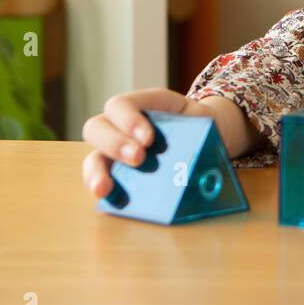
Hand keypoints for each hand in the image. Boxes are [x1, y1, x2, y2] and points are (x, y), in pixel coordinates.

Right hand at [80, 89, 249, 199]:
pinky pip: (100, 179)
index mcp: (142, 104)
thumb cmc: (200, 123)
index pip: (121, 105)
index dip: (128, 120)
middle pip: (97, 127)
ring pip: (93, 156)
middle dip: (114, 144)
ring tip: (106, 188)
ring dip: (96, 172)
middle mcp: (120, 125)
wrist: (210, 131)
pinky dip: (101, 187)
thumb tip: (193, 164)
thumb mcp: (200, 122)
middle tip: (137, 159)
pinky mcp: (117, 172)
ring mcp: (115, 150)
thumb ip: (194, 135)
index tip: (149, 139)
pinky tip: (108, 199)